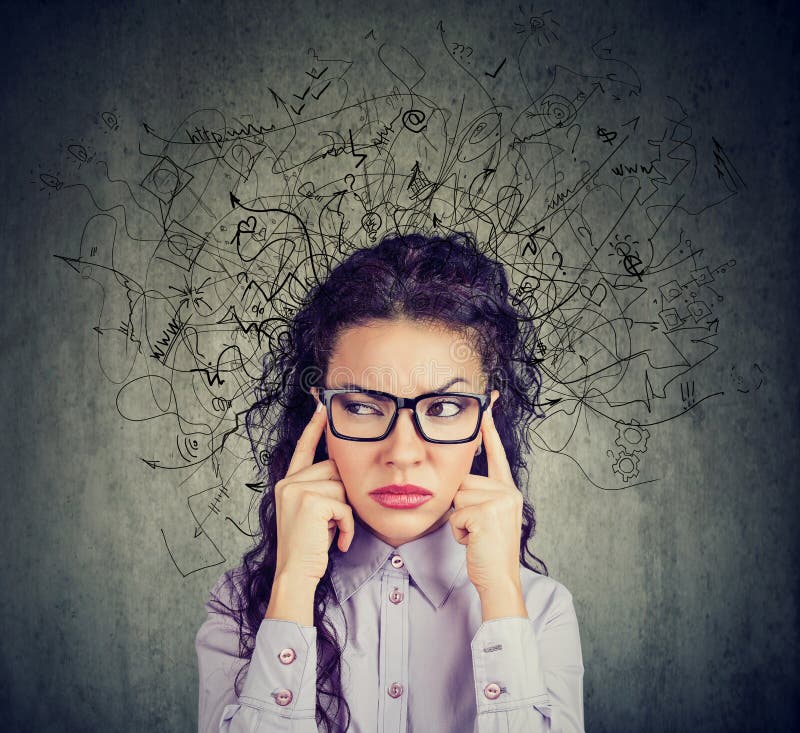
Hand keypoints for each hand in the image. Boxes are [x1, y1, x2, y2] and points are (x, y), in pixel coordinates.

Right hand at [272, 402, 354, 586]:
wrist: (295, 574)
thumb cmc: (309, 548)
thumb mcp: (315, 513)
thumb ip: (322, 489)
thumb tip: (345, 473)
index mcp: (288, 483)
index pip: (303, 449)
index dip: (314, 428)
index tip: (321, 406)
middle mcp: (288, 483)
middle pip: (333, 469)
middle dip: (342, 494)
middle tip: (333, 522)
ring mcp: (296, 490)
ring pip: (342, 487)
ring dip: (346, 513)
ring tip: (334, 532)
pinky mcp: (310, 502)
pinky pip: (344, 505)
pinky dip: (348, 525)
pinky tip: (339, 541)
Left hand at [449, 403, 527, 619]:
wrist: (499, 580)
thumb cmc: (487, 551)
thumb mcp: (487, 518)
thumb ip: (479, 496)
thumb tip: (458, 482)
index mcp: (508, 491)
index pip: (496, 456)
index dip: (489, 432)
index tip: (486, 405)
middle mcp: (508, 492)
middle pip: (463, 481)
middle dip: (461, 505)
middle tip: (476, 529)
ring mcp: (500, 502)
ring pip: (457, 496)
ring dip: (458, 520)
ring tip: (475, 536)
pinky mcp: (486, 514)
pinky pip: (456, 514)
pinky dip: (458, 531)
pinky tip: (473, 542)